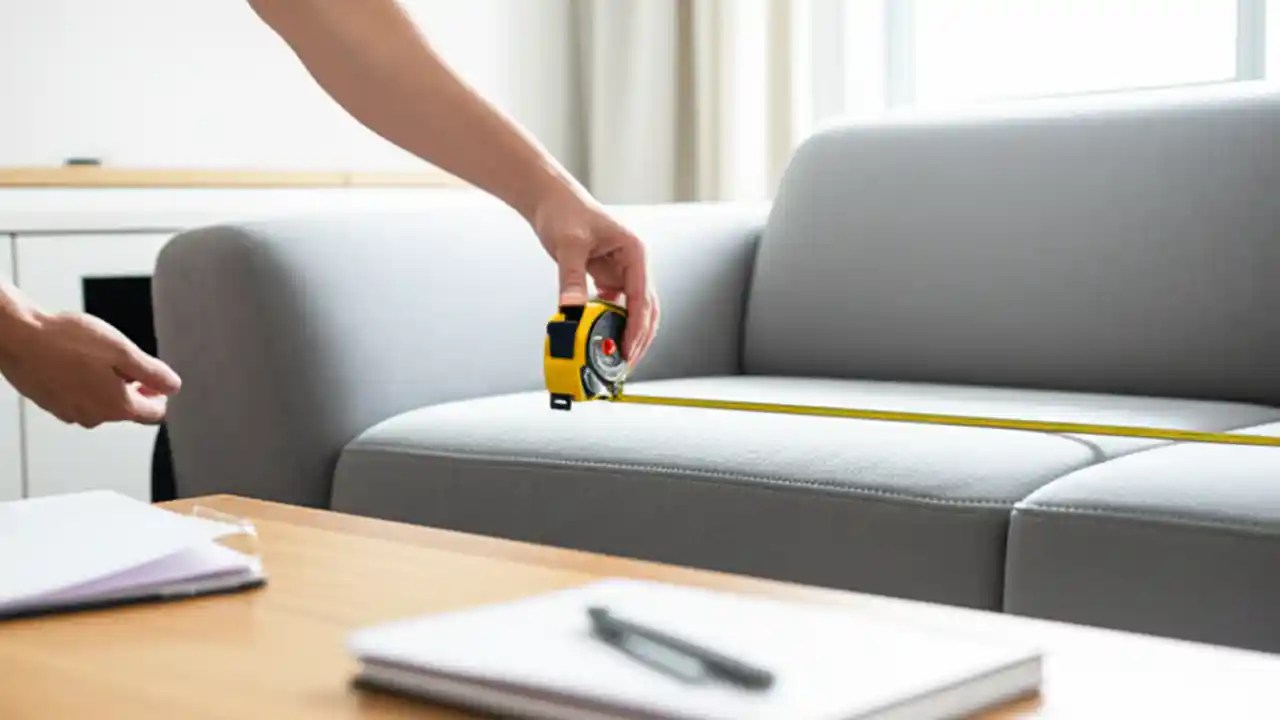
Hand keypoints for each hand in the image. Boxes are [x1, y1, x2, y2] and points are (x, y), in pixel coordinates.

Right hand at [0, 311, 181, 427]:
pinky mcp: (52, 405)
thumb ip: (152, 373)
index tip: (154, 378)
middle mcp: (94, 417)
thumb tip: (173, 387)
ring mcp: (70, 413)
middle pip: (128, 410)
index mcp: (117, 407)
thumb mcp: (122, 350)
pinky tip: (76, 363)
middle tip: (126, 361)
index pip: (154, 414)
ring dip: (108, 386)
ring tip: (97, 358)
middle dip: (134, 388)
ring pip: (102, 404)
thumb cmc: (67, 341)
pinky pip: (79, 400)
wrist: (19, 339)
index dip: (160, 395)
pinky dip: (84, 385)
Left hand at [531, 189, 659, 365]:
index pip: (643, 297)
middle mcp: (634, 264)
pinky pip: (615, 307)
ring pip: (633, 311)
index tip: (628, 349)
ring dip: (628, 333)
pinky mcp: (608, 277)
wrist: (550, 200)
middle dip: (638, 337)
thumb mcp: (568, 246)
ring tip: (617, 357)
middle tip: (625, 362)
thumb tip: (571, 309)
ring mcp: (622, 271)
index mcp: (634, 252)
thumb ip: (571, 278)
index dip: (637, 327)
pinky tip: (600, 338)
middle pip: (646, 309)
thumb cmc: (564, 212)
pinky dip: (611, 324)